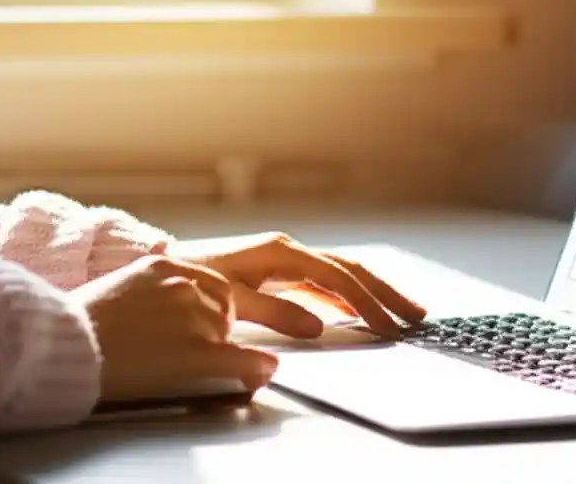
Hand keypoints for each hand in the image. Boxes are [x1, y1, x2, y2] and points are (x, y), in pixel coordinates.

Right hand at [70, 255, 277, 401]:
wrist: (59, 344)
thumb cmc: (76, 325)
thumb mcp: (118, 286)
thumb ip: (149, 289)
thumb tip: (159, 308)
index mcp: (164, 264)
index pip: (210, 281)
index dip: (212, 306)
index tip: (215, 317)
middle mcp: (184, 285)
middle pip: (225, 306)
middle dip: (217, 328)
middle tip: (197, 345)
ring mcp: (193, 318)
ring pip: (226, 333)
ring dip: (221, 350)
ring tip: (192, 364)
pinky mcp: (196, 353)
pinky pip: (240, 360)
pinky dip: (255, 368)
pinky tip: (264, 371)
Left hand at [178, 233, 426, 338]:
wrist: (159, 270)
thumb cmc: (190, 284)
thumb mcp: (230, 302)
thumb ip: (274, 313)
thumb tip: (317, 325)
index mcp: (280, 253)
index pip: (336, 278)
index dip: (365, 302)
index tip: (387, 325)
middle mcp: (287, 251)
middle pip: (349, 269)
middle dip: (385, 292)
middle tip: (416, 314)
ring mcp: (285, 261)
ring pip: (341, 274)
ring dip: (372, 293)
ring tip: (401, 312)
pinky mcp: (280, 273)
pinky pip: (324, 282)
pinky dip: (348, 296)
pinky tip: (361, 312)